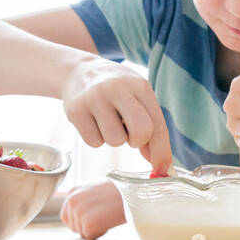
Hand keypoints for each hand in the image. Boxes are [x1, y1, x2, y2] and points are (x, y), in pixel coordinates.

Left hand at [59, 179, 126, 239]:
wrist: (135, 192)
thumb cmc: (121, 192)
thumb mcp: (96, 190)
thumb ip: (84, 200)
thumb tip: (80, 216)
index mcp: (73, 191)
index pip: (67, 215)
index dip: (80, 220)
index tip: (94, 217)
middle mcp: (72, 200)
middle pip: (72, 226)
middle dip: (86, 226)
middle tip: (103, 217)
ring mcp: (78, 212)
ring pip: (81, 232)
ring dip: (94, 229)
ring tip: (108, 216)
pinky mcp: (87, 223)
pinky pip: (90, 236)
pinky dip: (100, 233)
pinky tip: (109, 222)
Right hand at [62, 58, 172, 174]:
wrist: (78, 72)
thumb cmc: (117, 90)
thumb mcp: (137, 98)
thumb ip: (151, 127)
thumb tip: (159, 163)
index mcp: (140, 86)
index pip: (158, 124)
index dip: (162, 150)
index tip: (164, 168)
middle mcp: (118, 89)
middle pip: (141, 131)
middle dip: (138, 142)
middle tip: (130, 136)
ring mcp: (95, 99)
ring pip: (115, 141)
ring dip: (114, 139)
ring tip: (109, 122)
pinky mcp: (75, 110)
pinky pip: (93, 142)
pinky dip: (96, 138)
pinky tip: (93, 122)